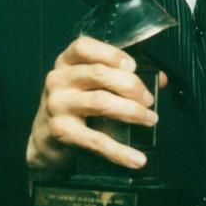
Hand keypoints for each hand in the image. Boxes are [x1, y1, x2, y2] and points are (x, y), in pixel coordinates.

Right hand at [26, 36, 160, 174]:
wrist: (45, 138)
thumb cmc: (76, 104)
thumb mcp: (92, 84)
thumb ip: (124, 76)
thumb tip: (160, 79)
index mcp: (66, 61)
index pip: (83, 46)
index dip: (111, 54)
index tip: (133, 66)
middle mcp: (58, 79)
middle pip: (99, 73)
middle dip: (131, 86)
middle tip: (149, 100)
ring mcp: (57, 105)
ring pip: (101, 102)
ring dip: (132, 111)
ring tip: (150, 119)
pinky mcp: (61, 131)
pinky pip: (96, 140)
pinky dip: (120, 151)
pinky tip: (137, 159)